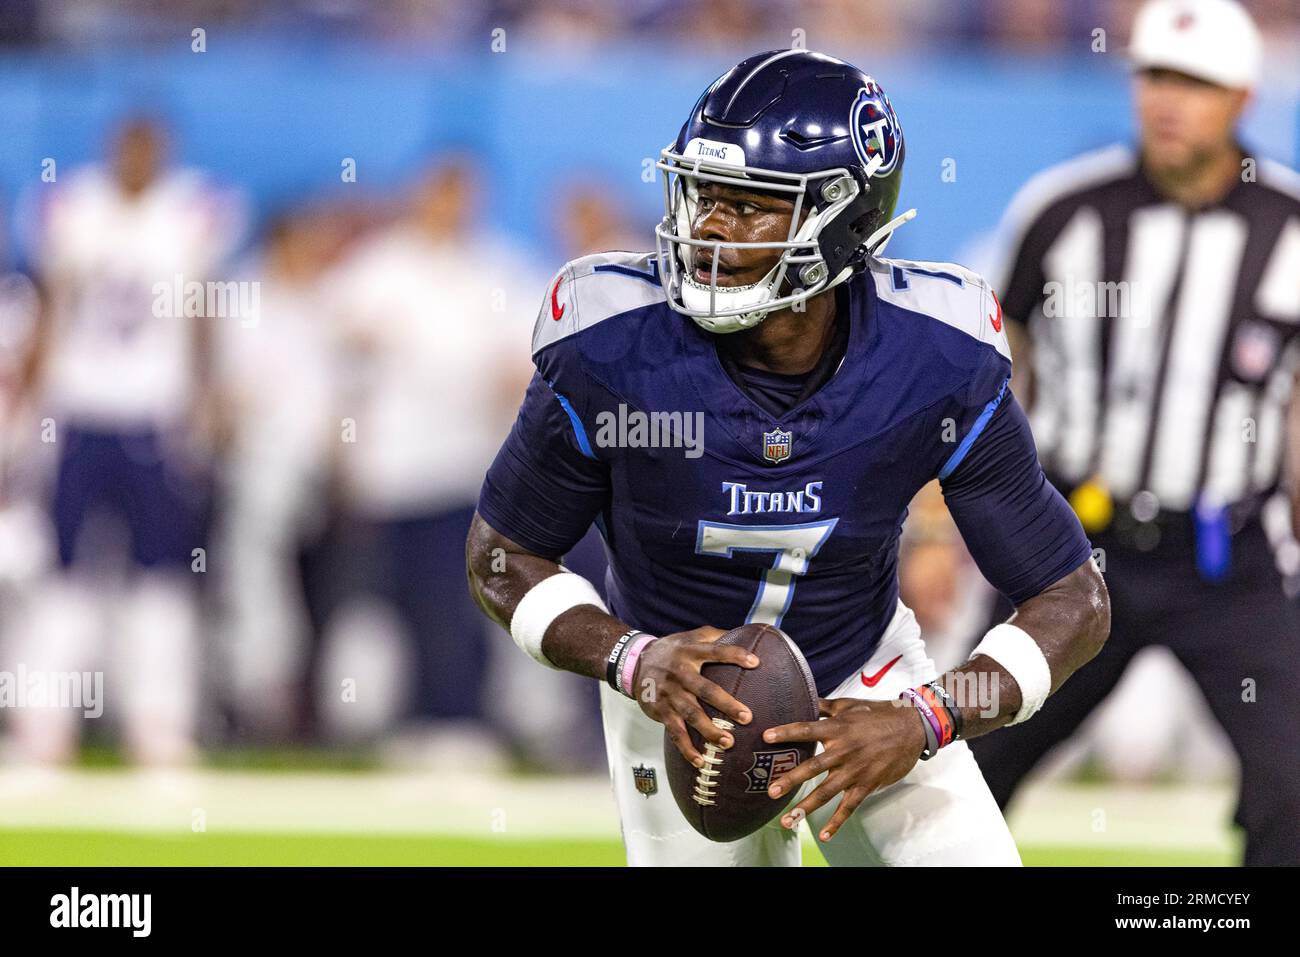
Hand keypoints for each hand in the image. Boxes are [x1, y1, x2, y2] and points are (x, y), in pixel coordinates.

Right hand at [632, 626, 757, 768]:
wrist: (635, 662)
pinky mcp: (660, 710)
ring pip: (691, 714)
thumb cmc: (672, 650)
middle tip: (747, 718)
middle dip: (726, 704)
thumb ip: (714, 636)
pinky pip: (675, 732)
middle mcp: (680, 673)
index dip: (735, 655)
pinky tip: (700, 762)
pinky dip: (686, 749)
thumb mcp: (690, 637)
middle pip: (705, 689)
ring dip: (709, 730)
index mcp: (690, 652)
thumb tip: (746, 632)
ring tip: (728, 743)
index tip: (756, 663)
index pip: (715, 651)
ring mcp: (669, 693)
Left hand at [762, 697, 926, 841]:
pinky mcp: (868, 785)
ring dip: (806, 807)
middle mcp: (844, 751)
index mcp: (838, 728)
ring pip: (827, 792)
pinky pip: (849, 806)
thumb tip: (803, 697)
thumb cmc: (878, 714)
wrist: (912, 727)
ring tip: (787, 819)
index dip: (786, 732)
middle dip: (791, 779)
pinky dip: (837, 822)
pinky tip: (824, 835)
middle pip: (813, 767)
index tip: (766, 737)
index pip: (806, 729)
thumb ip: (824, 706)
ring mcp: (856, 770)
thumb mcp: (849, 705)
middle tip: (771, 791)